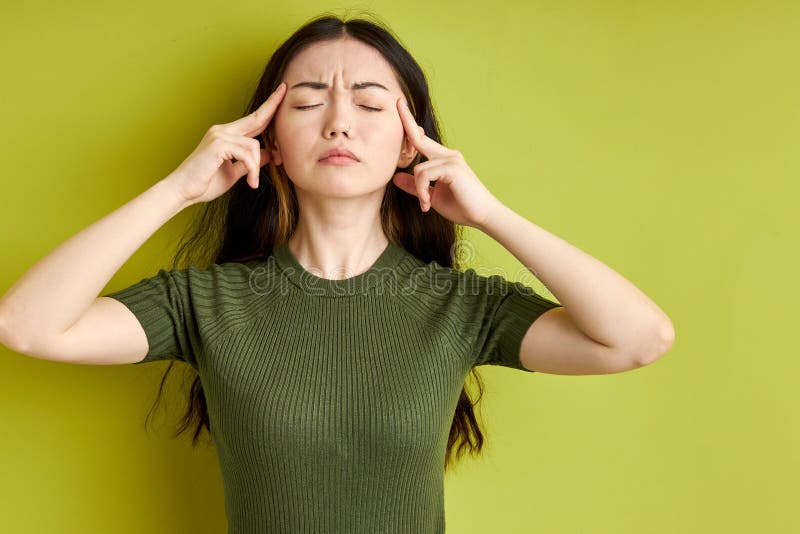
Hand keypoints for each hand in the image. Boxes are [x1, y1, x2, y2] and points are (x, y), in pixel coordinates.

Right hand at [167, 82, 287, 204]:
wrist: (183, 191)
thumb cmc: (205, 183)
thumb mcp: (234, 172)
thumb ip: (249, 163)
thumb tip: (268, 154)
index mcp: (226, 135)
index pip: (252, 120)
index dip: (268, 107)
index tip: (281, 93)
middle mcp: (222, 130)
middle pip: (255, 117)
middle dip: (272, 104)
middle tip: (285, 88)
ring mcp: (219, 135)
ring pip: (254, 145)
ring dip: (256, 167)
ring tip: (252, 183)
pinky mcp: (218, 145)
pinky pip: (246, 154)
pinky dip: (252, 169)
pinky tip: (250, 183)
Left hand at [391, 98, 503, 228]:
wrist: (483, 216)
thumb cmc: (462, 207)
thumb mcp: (432, 196)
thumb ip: (415, 186)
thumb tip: (395, 178)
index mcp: (444, 159)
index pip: (422, 139)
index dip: (410, 124)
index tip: (400, 105)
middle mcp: (448, 155)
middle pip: (419, 137)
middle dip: (406, 120)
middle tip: (397, 102)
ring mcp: (452, 159)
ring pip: (419, 168)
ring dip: (419, 190)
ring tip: (426, 204)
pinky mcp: (453, 168)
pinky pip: (424, 174)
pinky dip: (422, 191)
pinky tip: (427, 203)